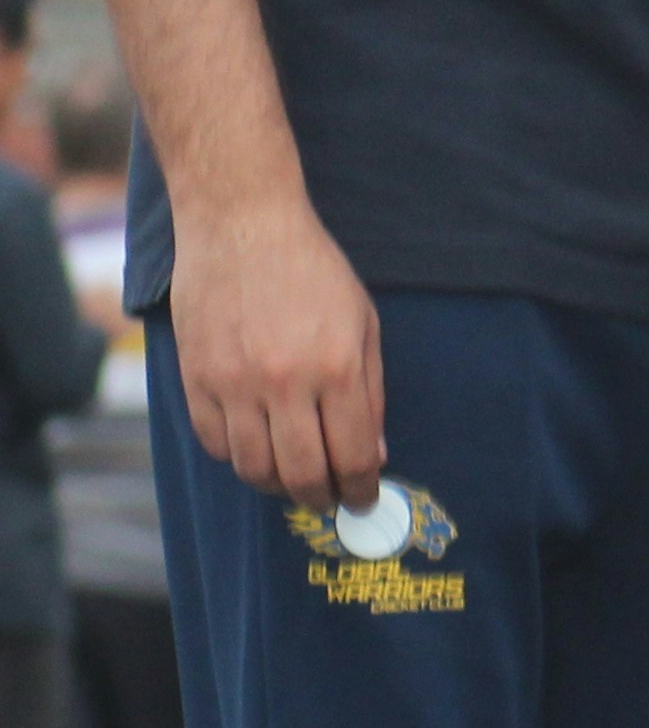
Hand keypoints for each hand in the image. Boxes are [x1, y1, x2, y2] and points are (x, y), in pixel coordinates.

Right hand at [171, 195, 385, 507]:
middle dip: (321, 498)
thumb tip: (374, 453)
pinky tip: (256, 449)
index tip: (363, 498)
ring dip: (277, 485)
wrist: (242, 227)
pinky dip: (237, 458)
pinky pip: (215, 443)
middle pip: (302, 474)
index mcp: (337, 368)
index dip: (361, 487)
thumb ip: (370, 392)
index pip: (353, 454)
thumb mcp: (362, 324)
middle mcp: (285, 383)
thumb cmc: (313, 272)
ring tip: (294, 480)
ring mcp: (234, 385)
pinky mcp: (195, 380)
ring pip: (253, 468)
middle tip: (329, 499)